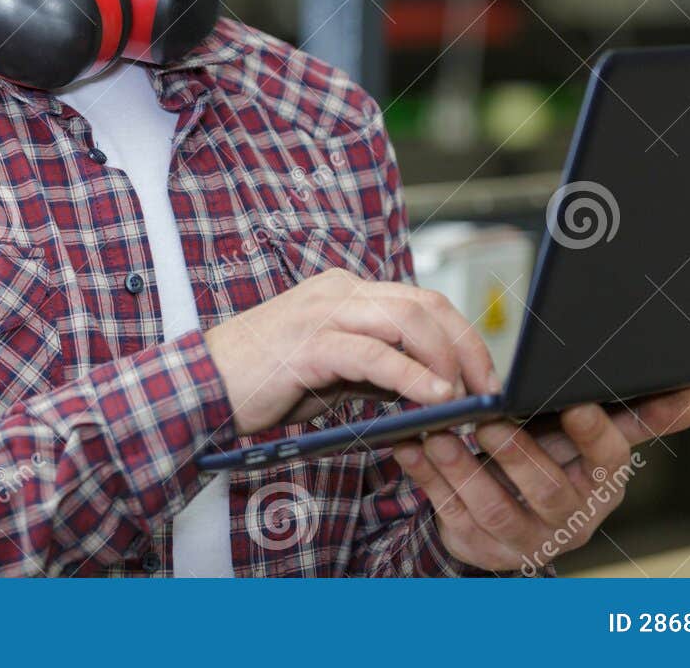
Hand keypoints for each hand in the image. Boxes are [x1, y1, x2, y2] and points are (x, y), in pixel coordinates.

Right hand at [203, 268, 499, 437]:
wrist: (202, 387)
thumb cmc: (263, 382)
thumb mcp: (333, 372)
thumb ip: (377, 368)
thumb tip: (431, 386)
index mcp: (345, 291)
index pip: (421, 301)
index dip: (462, 336)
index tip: (485, 376)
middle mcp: (339, 291)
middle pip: (425, 305)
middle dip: (467, 347)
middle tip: (488, 389)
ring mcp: (323, 312)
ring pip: (407, 320)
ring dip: (446, 360)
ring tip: (466, 398)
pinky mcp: (309, 344)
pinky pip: (374, 354)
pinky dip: (411, 374)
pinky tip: (434, 397)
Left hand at [393, 386, 689, 571]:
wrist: (511, 518)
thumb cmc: (555, 462)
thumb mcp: (591, 440)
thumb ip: (635, 415)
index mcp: (601, 486)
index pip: (608, 461)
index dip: (595, 435)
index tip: (578, 406)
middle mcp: (567, 519)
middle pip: (546, 489)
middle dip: (516, 454)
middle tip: (489, 419)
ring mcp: (521, 538)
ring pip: (491, 506)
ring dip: (460, 467)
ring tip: (437, 432)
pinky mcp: (476, 544)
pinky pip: (446, 510)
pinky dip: (424, 476)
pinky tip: (406, 445)